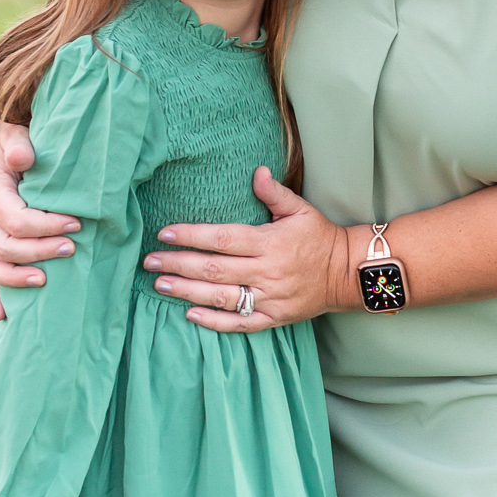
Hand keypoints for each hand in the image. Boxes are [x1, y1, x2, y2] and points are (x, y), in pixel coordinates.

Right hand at [0, 115, 80, 320]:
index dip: (46, 227)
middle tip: (72, 249)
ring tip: (47, 282)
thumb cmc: (12, 138)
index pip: (16, 220)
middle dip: (41, 251)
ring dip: (17, 278)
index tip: (77, 224)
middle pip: (6, 246)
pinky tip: (5, 315)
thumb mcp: (13, 132)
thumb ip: (19, 144)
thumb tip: (23, 159)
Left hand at [143, 167, 358, 330]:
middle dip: (179, 264)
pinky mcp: (273, 318)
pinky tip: (190, 315)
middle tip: (149, 262)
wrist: (347, 274)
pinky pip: (240, 324)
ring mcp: (269, 298)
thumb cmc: (320, 238)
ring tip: (160, 285)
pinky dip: (214, 323)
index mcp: (269, 242)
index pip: (223, 239)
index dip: (191, 236)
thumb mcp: (301, 210)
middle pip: (214, 269)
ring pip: (222, 298)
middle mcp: (266, 272)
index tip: (165, 233)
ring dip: (187, 292)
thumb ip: (274, 193)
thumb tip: (256, 172)